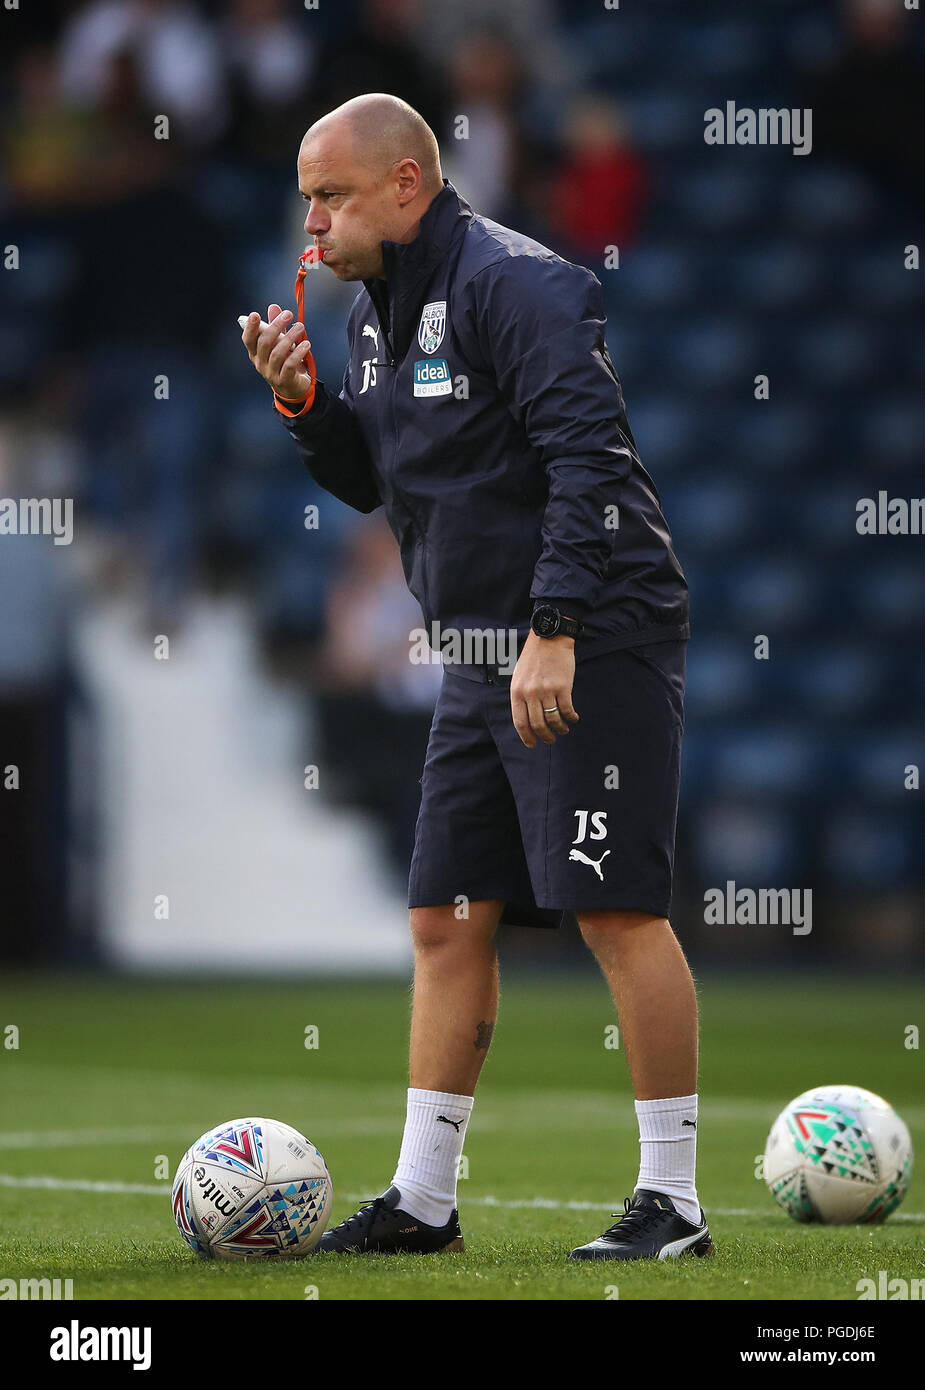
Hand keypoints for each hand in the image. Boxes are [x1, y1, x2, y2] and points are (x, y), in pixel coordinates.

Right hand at [241, 302, 315, 401]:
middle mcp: (260, 363)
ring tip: (301, 327)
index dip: (250, 328)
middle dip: (275, 326)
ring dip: (289, 337)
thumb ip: (276, 326)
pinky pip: (289, 365)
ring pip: (277, 353)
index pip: (248, 340)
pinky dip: (298, 353)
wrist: (293, 388)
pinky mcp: (283, 380)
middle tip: (288, 314)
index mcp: (255, 353)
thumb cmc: (284, 360)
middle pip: (264, 343)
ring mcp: (271, 373)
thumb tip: (273, 306)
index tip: (255, 314)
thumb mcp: (279, 343)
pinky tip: (306, 344)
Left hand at [510, 631, 578, 746]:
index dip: (527, 737)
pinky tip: (574, 718)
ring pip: (553, 719)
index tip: (533, 744)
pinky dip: (571, 717)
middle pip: (538, 724)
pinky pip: (567, 710)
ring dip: (560, 729)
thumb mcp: (518, 677)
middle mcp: (531, 693)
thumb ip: (521, 696)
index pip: (520, 722)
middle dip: (545, 736)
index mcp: (517, 692)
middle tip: (550, 740)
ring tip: (563, 730)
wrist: (549, 639)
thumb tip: (526, 719)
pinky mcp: (563, 687)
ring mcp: (547, 690)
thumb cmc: (533, 658)